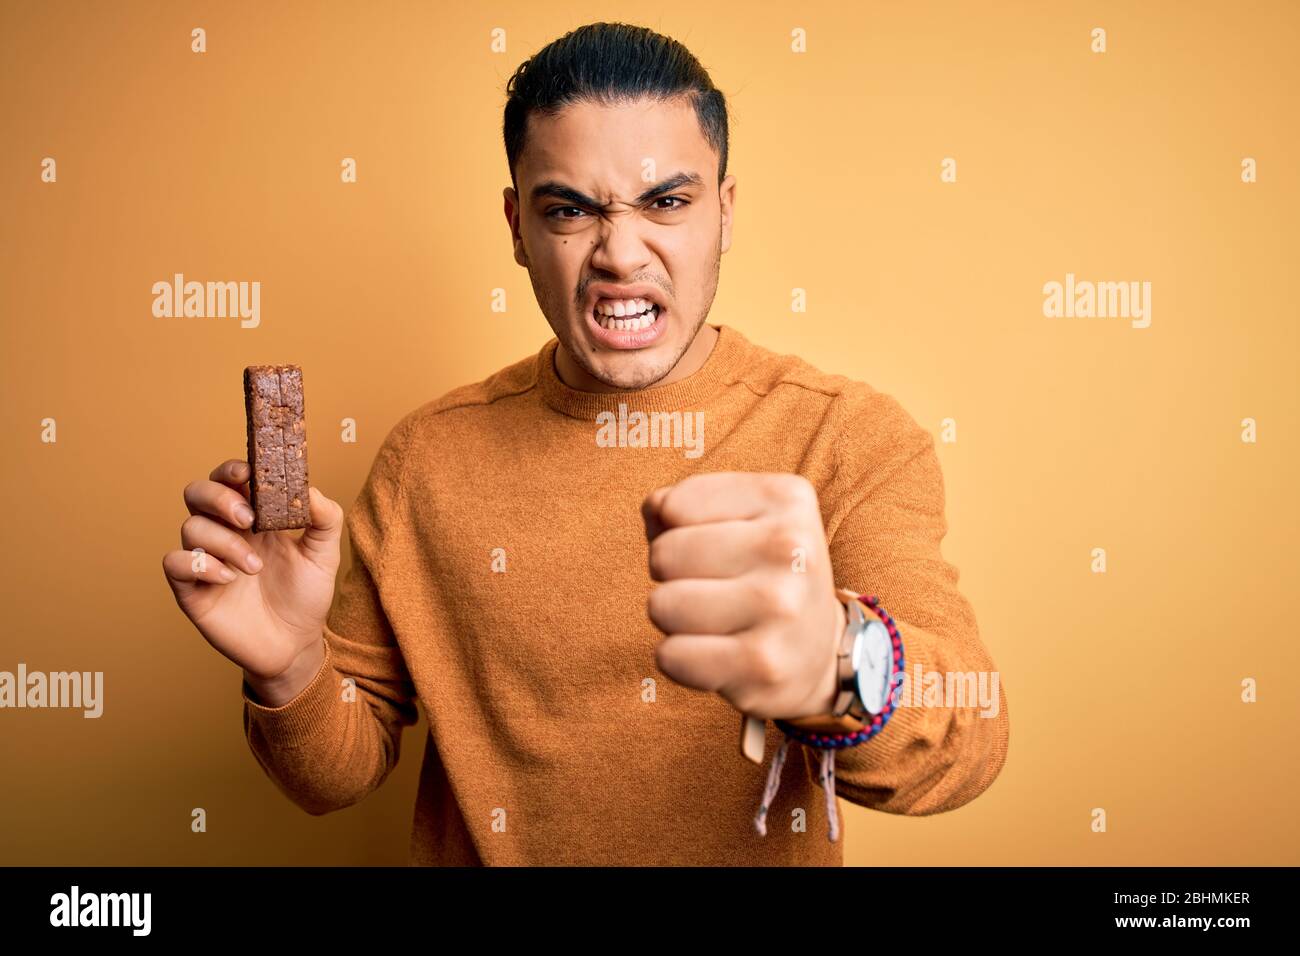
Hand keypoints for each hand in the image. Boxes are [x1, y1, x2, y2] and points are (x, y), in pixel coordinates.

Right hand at [162, 459, 344, 700]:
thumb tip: (309, 490)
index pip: (229, 480)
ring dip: (225, 541)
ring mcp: (206, 560)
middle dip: (220, 497)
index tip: (248, 473)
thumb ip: (325, 518)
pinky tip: (229, 578)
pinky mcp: (192, 590)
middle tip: (249, 518)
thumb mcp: (324, 554)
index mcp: (253, 518)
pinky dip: (199, 564)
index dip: (232, 469)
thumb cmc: (305, 595)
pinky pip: (175, 563)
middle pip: (198, 493)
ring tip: (254, 566)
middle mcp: (224, 533)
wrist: (296, 644)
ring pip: (191, 527)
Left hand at [641, 472, 844, 720]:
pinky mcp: (763, 663)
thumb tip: (655, 508)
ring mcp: (780, 607)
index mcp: (786, 499)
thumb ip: (685, 502)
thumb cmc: (763, 574)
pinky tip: (713, 653)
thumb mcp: (740, 518)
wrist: (820, 650)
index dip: (676, 530)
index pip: (674, 505)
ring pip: (663, 605)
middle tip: (711, 587)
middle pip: (664, 555)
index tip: (714, 547)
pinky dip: (678, 659)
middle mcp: (790, 548)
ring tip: (713, 619)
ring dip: (673, 618)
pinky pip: (671, 655)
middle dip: (671, 575)